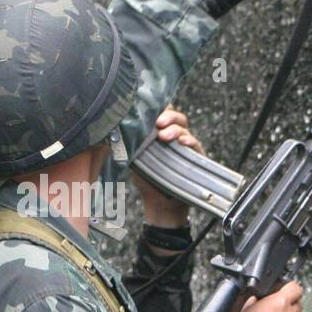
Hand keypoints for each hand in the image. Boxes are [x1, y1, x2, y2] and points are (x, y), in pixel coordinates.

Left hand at [134, 107, 203, 227]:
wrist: (160, 202)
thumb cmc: (147, 179)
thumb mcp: (134, 158)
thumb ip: (130, 143)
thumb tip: (115, 129)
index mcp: (161, 133)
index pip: (164, 113)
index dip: (159, 109)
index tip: (148, 112)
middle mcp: (175, 136)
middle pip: (177, 117)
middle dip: (169, 116)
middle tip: (159, 122)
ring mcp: (187, 146)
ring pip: (185, 129)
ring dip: (175, 129)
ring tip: (164, 135)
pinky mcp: (196, 157)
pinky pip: (195, 144)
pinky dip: (189, 141)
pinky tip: (182, 142)